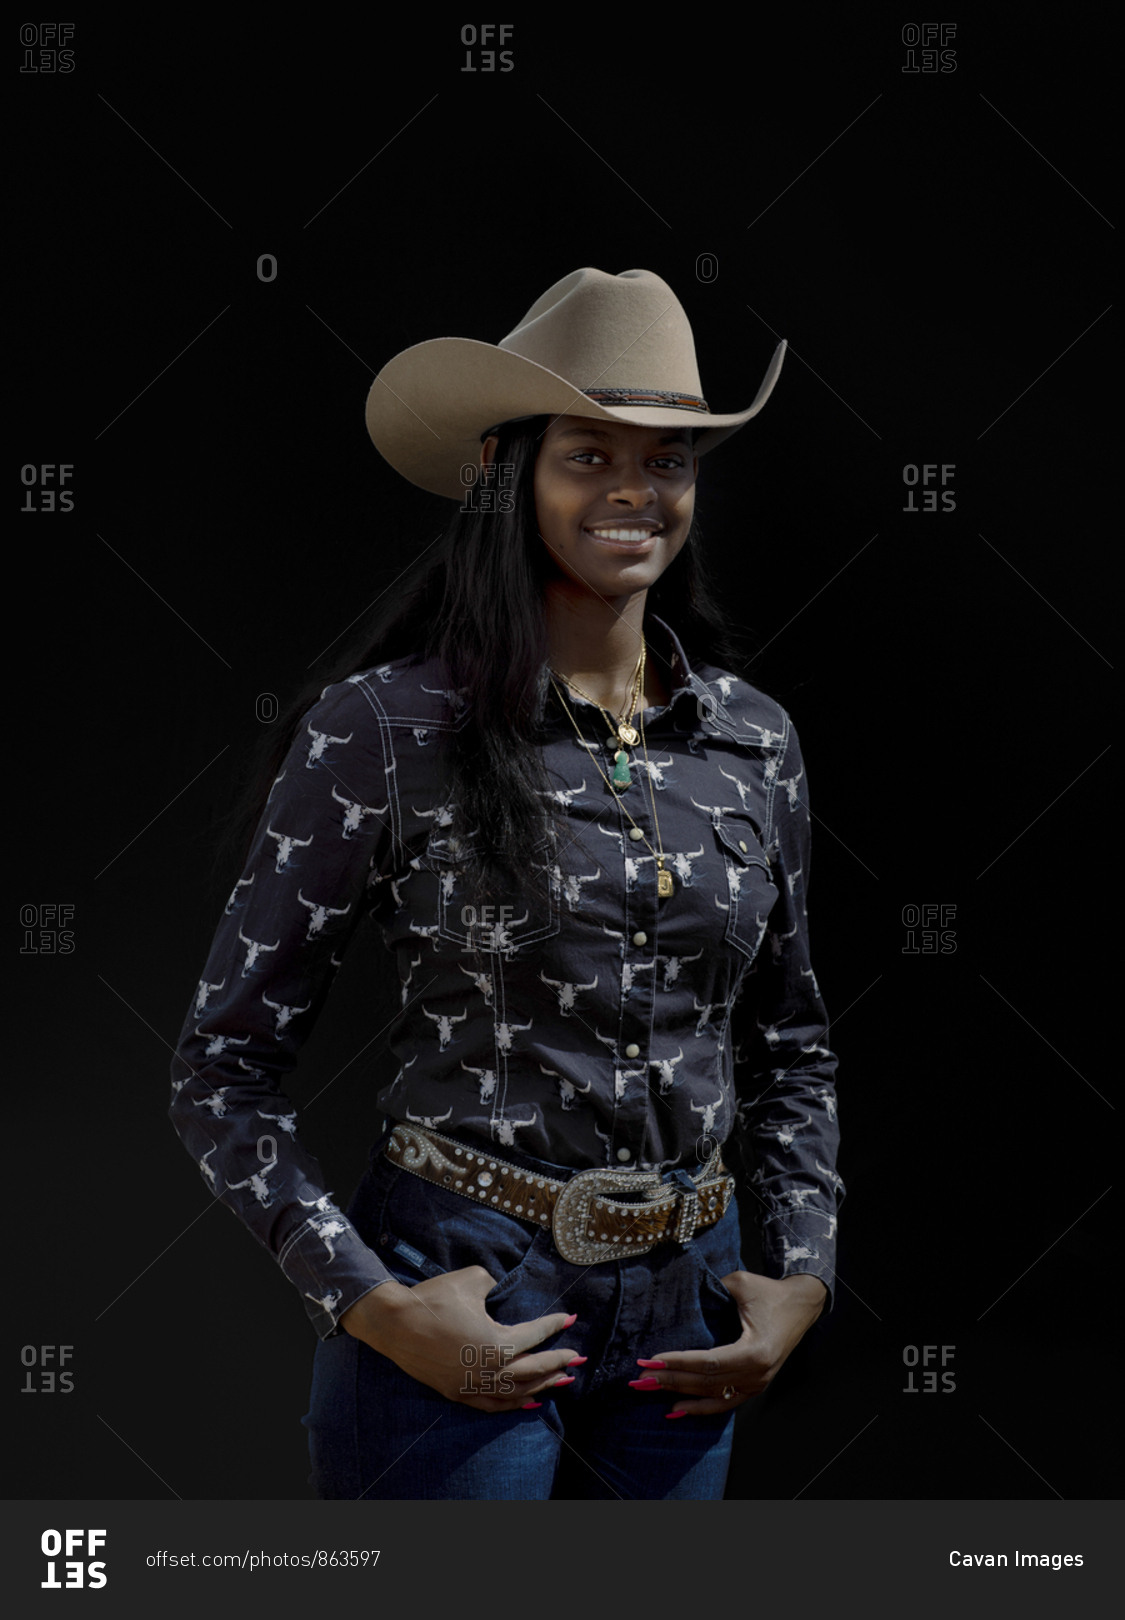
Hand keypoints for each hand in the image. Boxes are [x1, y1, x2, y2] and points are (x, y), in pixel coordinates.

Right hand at [340, 1265, 579, 1412]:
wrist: (394, 1322)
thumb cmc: (433, 1298)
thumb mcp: (470, 1280)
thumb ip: (494, 1283)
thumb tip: (500, 1289)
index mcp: (495, 1342)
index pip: (533, 1336)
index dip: (553, 1326)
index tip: (570, 1320)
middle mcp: (488, 1369)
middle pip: (533, 1370)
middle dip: (559, 1364)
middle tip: (579, 1359)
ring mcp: (472, 1385)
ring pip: (516, 1392)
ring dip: (542, 1386)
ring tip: (563, 1381)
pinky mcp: (457, 1393)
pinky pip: (493, 1404)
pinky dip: (515, 1404)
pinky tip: (530, 1402)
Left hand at [632, 1270, 826, 1416]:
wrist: (800, 1305)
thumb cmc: (770, 1293)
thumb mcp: (740, 1284)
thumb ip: (711, 1290)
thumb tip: (680, 1293)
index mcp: (755, 1351)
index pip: (708, 1363)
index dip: (678, 1363)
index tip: (651, 1361)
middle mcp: (757, 1374)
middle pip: (707, 1382)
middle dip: (671, 1380)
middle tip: (641, 1378)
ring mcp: (757, 1383)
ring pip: (713, 1395)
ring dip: (680, 1394)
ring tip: (651, 1391)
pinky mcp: (755, 1385)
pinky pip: (725, 1403)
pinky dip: (701, 1408)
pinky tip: (678, 1410)